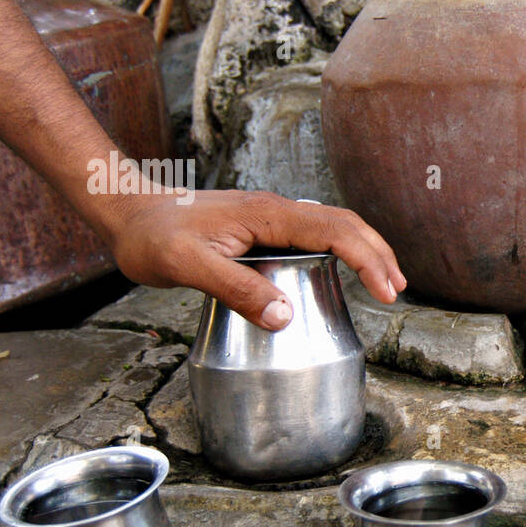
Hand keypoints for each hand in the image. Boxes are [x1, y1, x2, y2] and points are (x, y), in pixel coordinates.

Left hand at [108, 189, 406, 329]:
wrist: (127, 212)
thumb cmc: (152, 238)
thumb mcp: (188, 267)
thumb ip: (237, 290)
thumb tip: (286, 317)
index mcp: (267, 214)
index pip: (334, 230)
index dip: (366, 259)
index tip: (386, 291)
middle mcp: (275, 209)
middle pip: (344, 223)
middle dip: (378, 253)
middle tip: (398, 289)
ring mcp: (270, 216)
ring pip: (333, 224)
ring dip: (364, 249)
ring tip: (385, 280)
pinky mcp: (262, 226)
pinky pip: (314, 233)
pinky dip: (341, 249)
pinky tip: (343, 269)